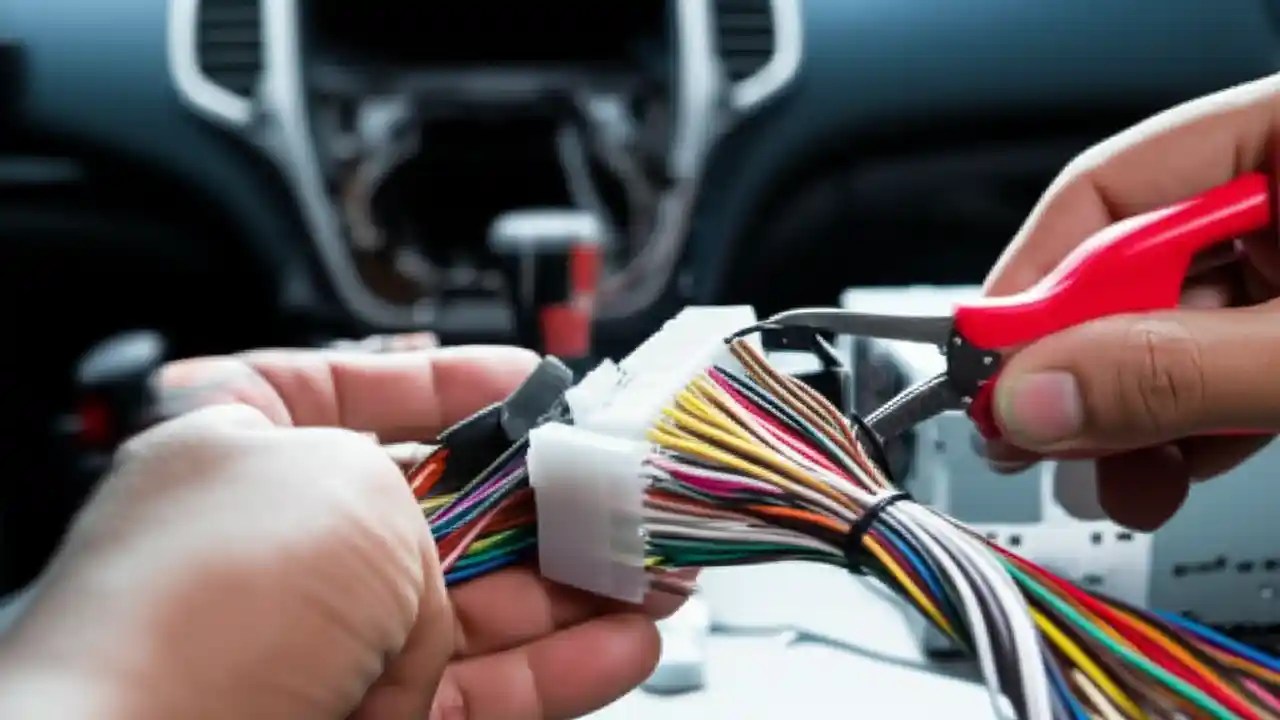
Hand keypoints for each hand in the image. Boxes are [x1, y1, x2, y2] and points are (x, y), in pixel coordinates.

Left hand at [0, 346, 676, 718]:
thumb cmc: (210, 600)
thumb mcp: (344, 481)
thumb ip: (432, 485)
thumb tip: (484, 515)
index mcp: (239, 443)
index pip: (355, 386)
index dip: (453, 380)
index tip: (535, 381)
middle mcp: (282, 540)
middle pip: (446, 504)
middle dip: (549, 497)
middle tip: (628, 491)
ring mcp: (325, 637)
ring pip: (480, 603)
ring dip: (577, 587)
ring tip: (659, 571)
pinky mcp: (368, 715)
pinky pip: (483, 683)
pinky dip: (560, 668)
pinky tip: (625, 642)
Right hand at [979, 73, 1279, 530]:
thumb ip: (1173, 372)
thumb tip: (1032, 399)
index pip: (1105, 189)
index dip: (1032, 284)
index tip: (984, 369)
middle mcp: (1279, 188)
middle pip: (1125, 274)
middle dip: (1082, 374)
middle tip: (1035, 437)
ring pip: (1164, 334)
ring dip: (1126, 422)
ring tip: (1114, 482)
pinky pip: (1215, 370)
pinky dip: (1183, 430)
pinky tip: (1164, 473)